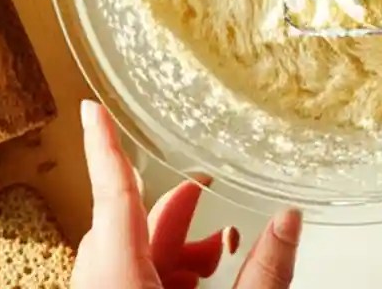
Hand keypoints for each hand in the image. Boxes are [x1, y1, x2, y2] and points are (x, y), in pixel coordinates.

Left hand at [72, 100, 302, 288]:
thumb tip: (288, 221)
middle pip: (130, 227)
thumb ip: (264, 272)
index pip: (113, 195)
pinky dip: (159, 273)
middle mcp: (98, 287)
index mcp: (118, 280)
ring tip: (214, 261)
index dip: (104, 146)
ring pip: (129, 253)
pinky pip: (125, 277)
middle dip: (176, 211)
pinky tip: (194, 285)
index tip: (92, 110)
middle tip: (205, 188)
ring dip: (174, 250)